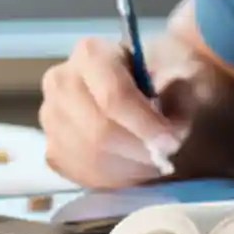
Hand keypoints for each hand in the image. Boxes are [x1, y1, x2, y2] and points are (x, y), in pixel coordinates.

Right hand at [39, 37, 189, 187]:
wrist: (146, 91)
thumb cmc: (164, 76)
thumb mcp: (183, 71)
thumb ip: (182, 93)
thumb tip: (172, 123)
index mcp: (91, 53)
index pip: (113, 97)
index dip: (145, 125)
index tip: (172, 141)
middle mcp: (60, 82)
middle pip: (98, 132)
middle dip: (138, 150)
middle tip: (165, 156)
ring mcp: (51, 117)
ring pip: (89, 158)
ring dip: (128, 168)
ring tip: (152, 161)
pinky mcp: (53, 149)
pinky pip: (82, 175)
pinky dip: (113, 179)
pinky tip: (133, 168)